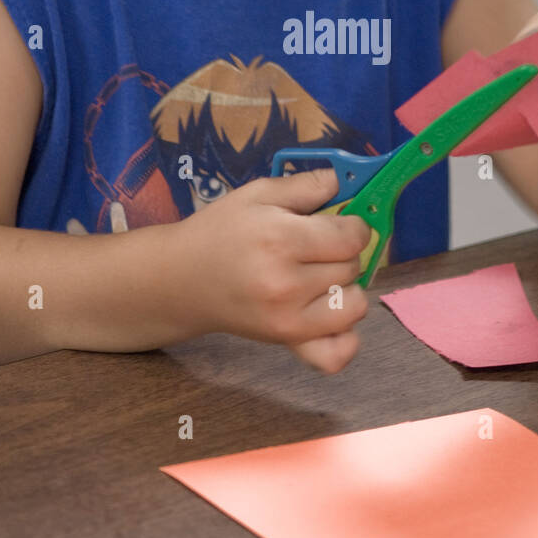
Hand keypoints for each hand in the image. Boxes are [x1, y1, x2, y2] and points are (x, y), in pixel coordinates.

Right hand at [173, 167, 370, 372]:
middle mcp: (287, 283)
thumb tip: (343, 182)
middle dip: (343, 253)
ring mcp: (288, 319)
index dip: (354, 225)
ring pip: (355, 306)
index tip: (340, 222)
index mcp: (281, 239)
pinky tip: (330, 317)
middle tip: (318, 248)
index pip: (352, 237)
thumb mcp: (257, 194)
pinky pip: (336, 355)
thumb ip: (305, 184)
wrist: (182, 279)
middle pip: (352, 267)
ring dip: (346, 289)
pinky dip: (344, 339)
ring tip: (322, 278)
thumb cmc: (221, 231)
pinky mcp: (285, 342)